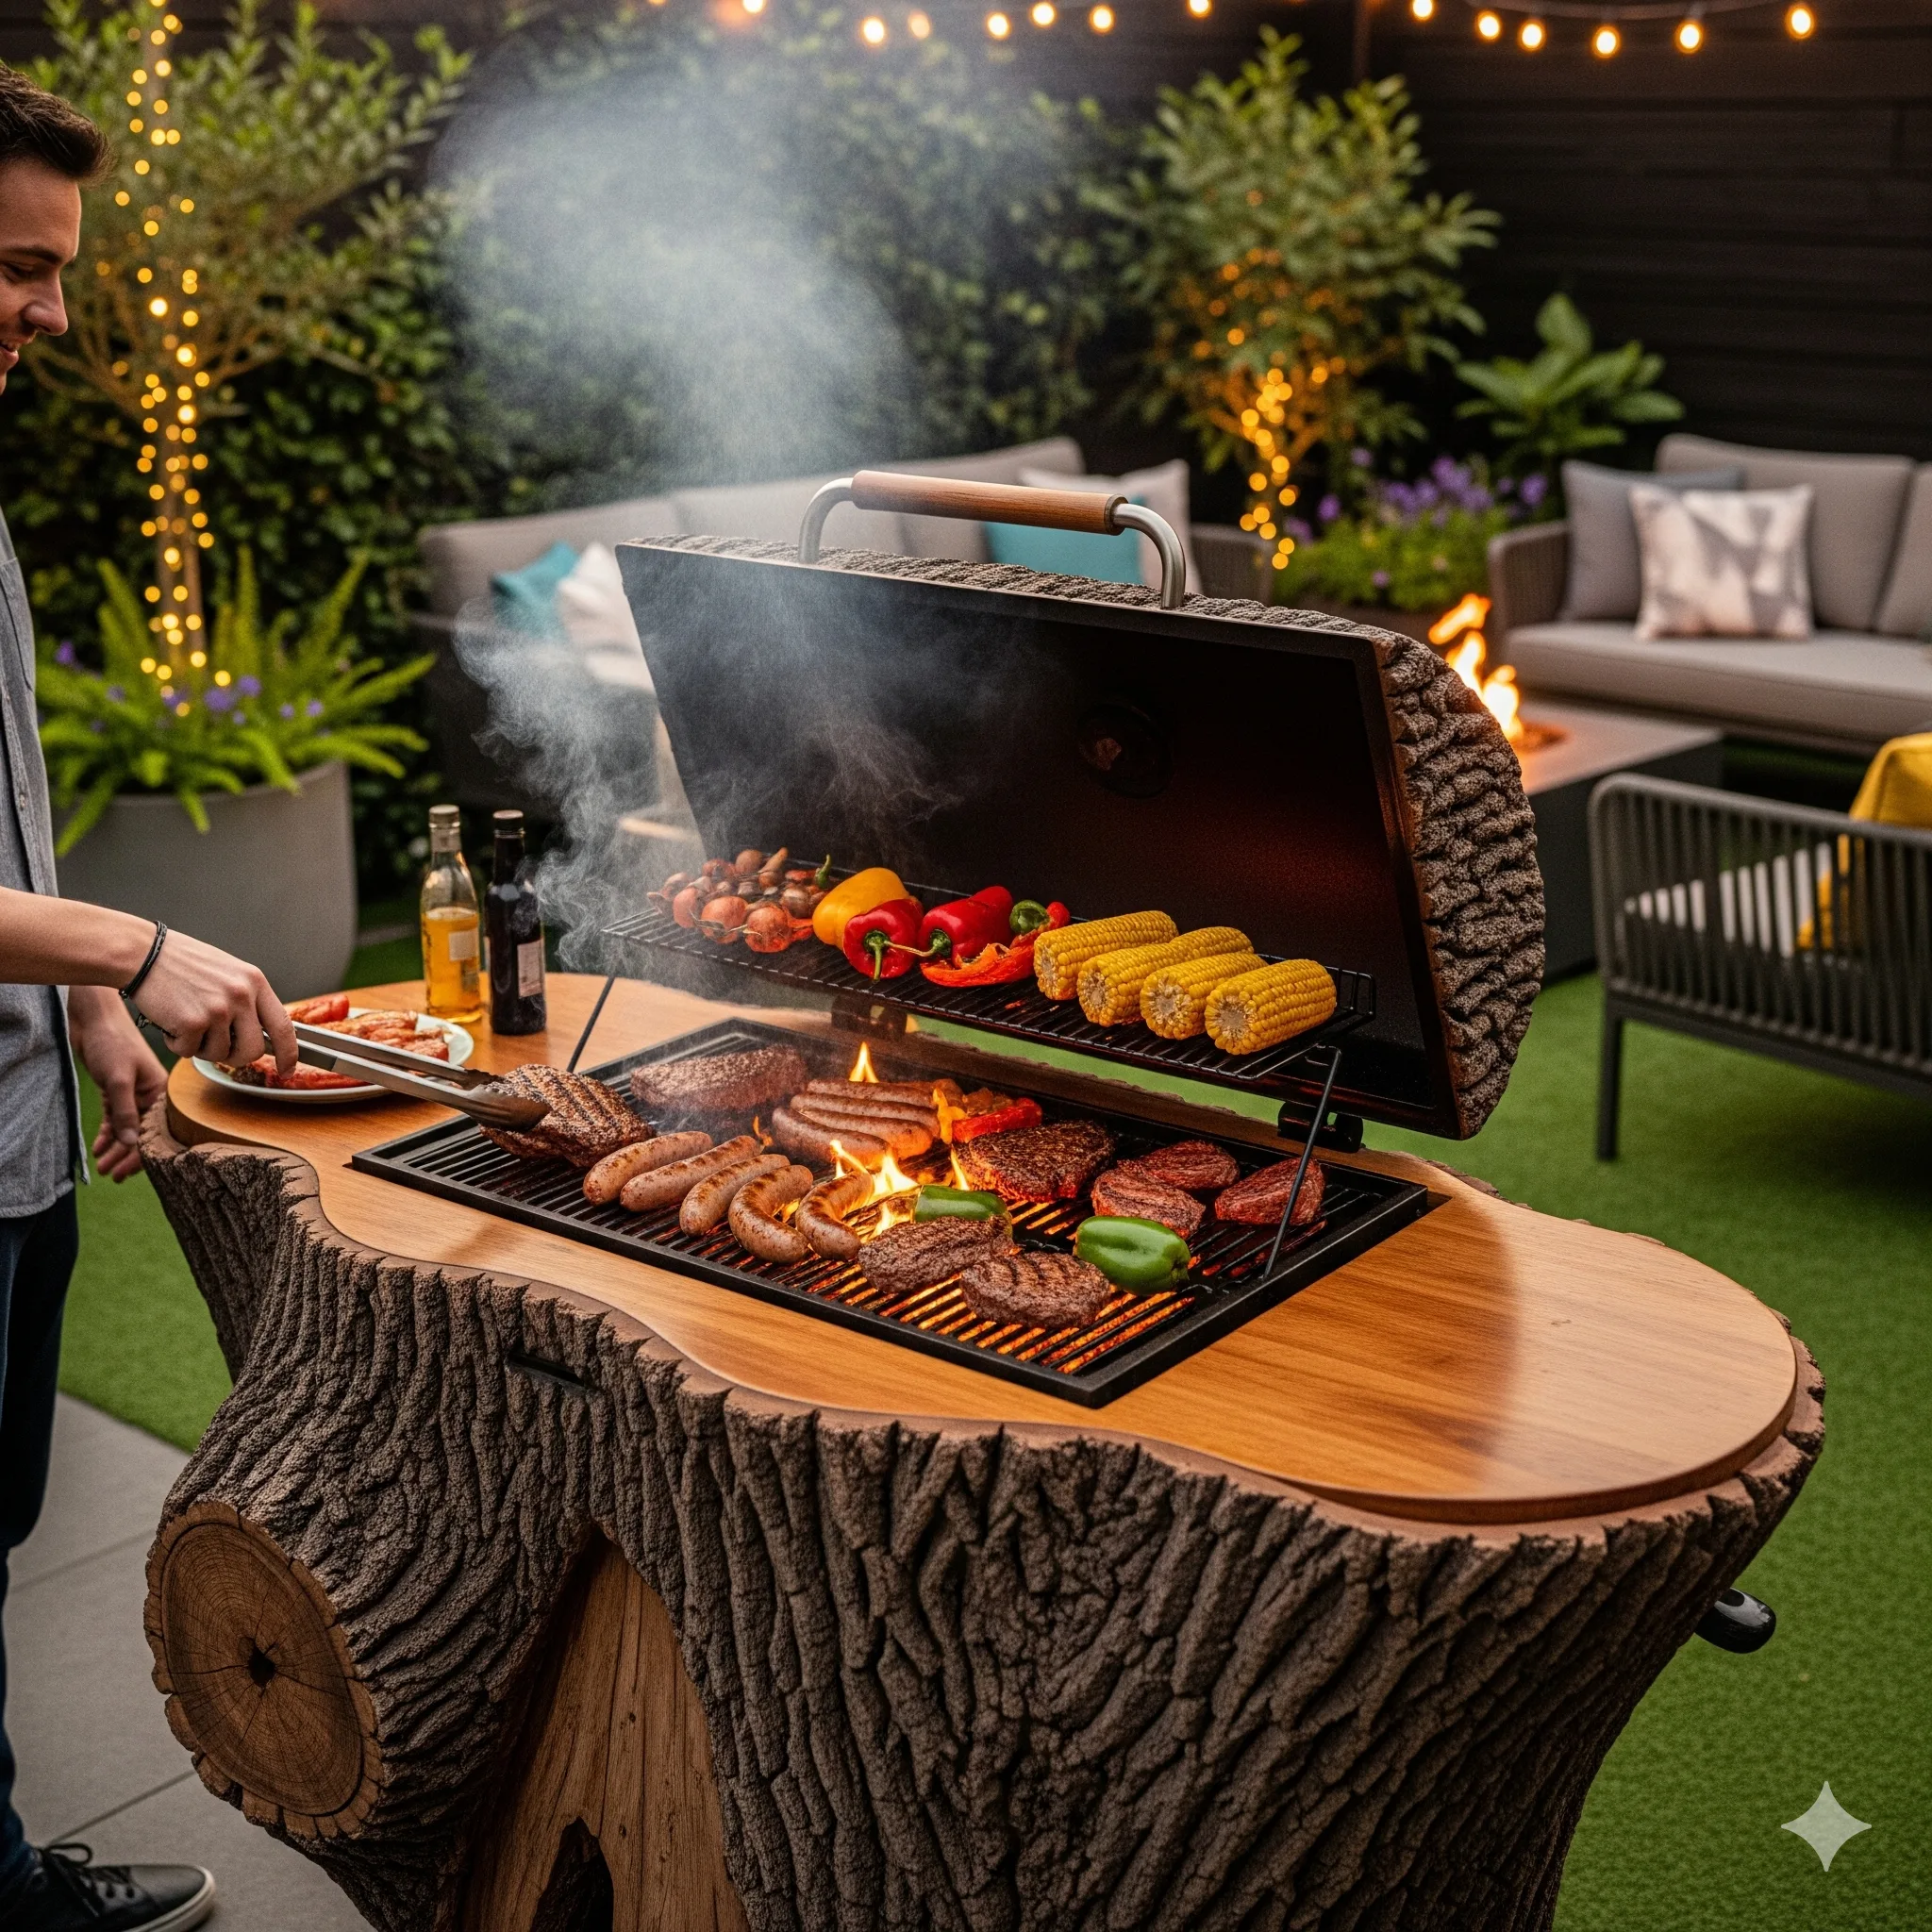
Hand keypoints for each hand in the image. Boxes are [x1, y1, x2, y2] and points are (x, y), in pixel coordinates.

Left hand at [68, 986, 168, 1180]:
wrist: (94, 1019)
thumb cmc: (113, 1042)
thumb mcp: (118, 1080)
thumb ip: (124, 1112)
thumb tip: (129, 1144)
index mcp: (161, 1091)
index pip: (155, 1130)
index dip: (142, 1154)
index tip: (127, 1173)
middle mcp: (150, 1094)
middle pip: (141, 1133)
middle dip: (126, 1156)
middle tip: (111, 1175)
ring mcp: (133, 1092)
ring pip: (127, 1128)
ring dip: (115, 1148)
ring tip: (103, 1166)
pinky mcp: (117, 1090)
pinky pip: (115, 1118)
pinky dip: (108, 1133)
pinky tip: (99, 1147)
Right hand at [131, 928, 295, 1072]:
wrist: (143, 952)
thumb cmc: (182, 963)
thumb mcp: (228, 972)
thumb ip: (247, 1000)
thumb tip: (261, 1034)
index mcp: (254, 981)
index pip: (283, 1025)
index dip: (288, 1053)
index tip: (287, 1069)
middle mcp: (241, 995)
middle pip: (253, 1051)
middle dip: (235, 1057)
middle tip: (215, 1046)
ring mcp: (218, 1009)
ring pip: (219, 1054)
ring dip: (200, 1047)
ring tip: (186, 1021)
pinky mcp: (193, 1022)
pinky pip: (189, 1051)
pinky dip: (177, 1043)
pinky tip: (170, 1020)